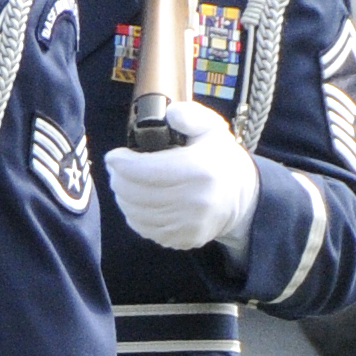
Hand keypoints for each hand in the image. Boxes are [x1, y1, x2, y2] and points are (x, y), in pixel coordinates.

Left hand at [103, 99, 259, 254]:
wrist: (241, 197)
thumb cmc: (218, 158)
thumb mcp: (211, 128)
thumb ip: (189, 115)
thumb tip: (169, 114)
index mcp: (200, 170)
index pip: (143, 170)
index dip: (121, 163)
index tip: (114, 156)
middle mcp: (195, 201)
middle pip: (134, 193)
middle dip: (118, 179)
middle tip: (117, 169)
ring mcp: (188, 225)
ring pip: (135, 212)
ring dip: (124, 196)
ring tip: (125, 183)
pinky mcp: (182, 240)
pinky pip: (144, 228)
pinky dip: (135, 214)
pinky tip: (138, 201)